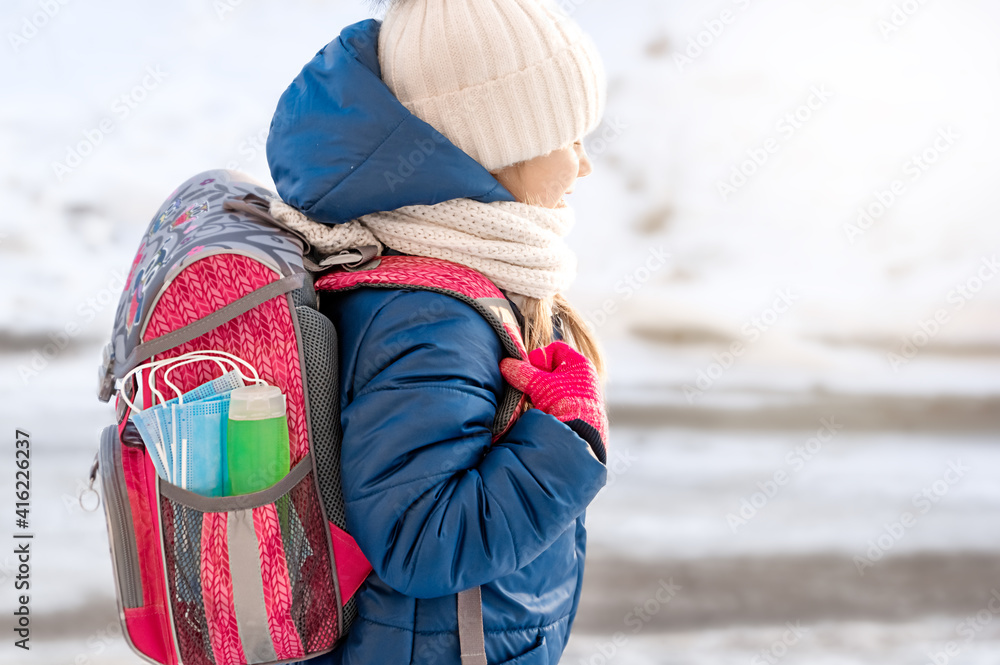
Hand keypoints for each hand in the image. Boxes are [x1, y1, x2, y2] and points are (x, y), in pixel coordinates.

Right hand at [500, 341, 607, 462]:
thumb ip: (521, 372)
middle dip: (537, 376)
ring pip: (552, 385)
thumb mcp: (539, 385)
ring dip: (539, 391)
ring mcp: (580, 394)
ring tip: (533, 401)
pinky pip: (556, 400)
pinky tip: (540, 410)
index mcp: (580, 364)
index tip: (530, 369)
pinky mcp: (576, 411)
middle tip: (528, 387)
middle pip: (552, 367)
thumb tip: (504, 364)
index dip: (540, 356)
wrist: (580, 436)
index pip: (556, 350)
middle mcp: (583, 377)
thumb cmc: (564, 403)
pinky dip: (545, 402)